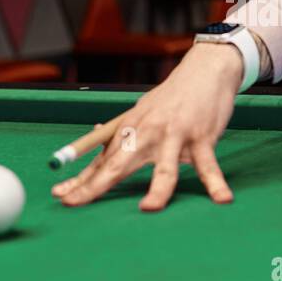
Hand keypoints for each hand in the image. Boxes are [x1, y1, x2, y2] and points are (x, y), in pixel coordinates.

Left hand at [50, 43, 241, 210]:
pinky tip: (222, 199)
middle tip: (74, 203)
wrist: (205, 71)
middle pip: (119, 164)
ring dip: (158, 190)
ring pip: (165, 169)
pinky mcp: (202, 138)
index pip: (101, 160)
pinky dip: (216, 183)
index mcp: (130, 129)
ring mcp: (175, 136)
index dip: (80, 180)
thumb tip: (86, 142)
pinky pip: (209, 166)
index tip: (59, 196)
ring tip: (148, 209)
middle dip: (95, 186)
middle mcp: (147, 133)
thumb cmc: (171, 98)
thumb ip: (117, 133)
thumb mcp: (139, 113)